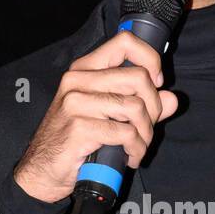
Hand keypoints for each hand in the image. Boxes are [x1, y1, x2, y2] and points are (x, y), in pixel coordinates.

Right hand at [13, 30, 178, 202]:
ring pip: (135, 107)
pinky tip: (130, 157)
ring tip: (138, 146)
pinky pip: (126, 133)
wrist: (42, 172)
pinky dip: (136, 148)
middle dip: (154, 108)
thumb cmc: (73, 142)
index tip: (157, 83)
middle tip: (147, 128)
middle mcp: (78, 80)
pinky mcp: (79, 127)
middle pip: (138, 78)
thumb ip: (141, 105)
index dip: (150, 59)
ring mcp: (76, 102)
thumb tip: (172, 99)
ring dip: (146, 133)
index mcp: (84, 70)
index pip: (124, 42)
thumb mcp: (107, 116)